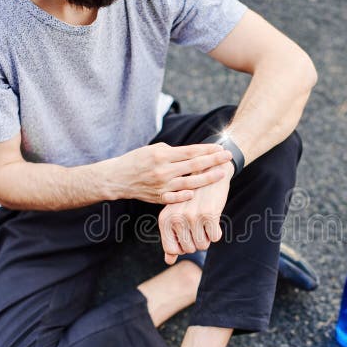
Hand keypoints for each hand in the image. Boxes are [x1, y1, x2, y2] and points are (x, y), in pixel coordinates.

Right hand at [108, 143, 231, 203]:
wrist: (117, 178)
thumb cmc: (137, 160)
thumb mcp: (153, 150)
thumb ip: (172, 152)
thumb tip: (191, 154)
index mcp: (163, 155)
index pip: (190, 151)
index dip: (207, 149)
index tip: (220, 147)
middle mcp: (164, 170)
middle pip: (194, 165)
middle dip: (213, 161)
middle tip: (228, 157)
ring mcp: (162, 185)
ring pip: (190, 183)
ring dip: (207, 178)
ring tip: (221, 174)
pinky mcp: (158, 197)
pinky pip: (176, 198)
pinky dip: (187, 196)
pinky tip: (198, 193)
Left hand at [159, 162, 233, 263]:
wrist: (208, 172)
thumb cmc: (191, 197)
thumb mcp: (176, 215)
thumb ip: (171, 238)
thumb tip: (169, 261)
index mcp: (165, 219)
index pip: (172, 250)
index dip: (182, 247)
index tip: (187, 235)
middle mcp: (176, 218)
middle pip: (189, 249)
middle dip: (197, 242)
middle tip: (199, 226)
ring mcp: (193, 217)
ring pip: (203, 245)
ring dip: (207, 238)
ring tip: (205, 223)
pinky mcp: (209, 214)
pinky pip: (215, 237)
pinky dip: (216, 232)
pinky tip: (213, 219)